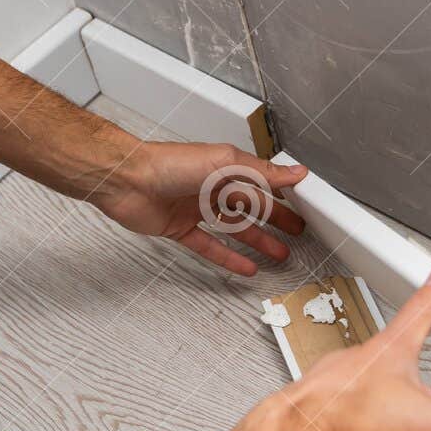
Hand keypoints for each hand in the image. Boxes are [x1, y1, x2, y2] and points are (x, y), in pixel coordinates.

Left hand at [95, 141, 308, 276]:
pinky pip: (209, 246)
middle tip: (296, 231)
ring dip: (257, 241)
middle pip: (252, 206)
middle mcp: (211, 186)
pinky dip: (227, 257)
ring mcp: (196, 208)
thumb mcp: (223, 163)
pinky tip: (245, 267)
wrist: (127, 180)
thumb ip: (261, 171)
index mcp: (225, 167)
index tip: (303, 202)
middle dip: (276, 219)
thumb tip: (295, 172)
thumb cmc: (168, 164)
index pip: (261, 181)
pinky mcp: (180, 228)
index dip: (282, 192)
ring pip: (234, 228)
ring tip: (279, 254)